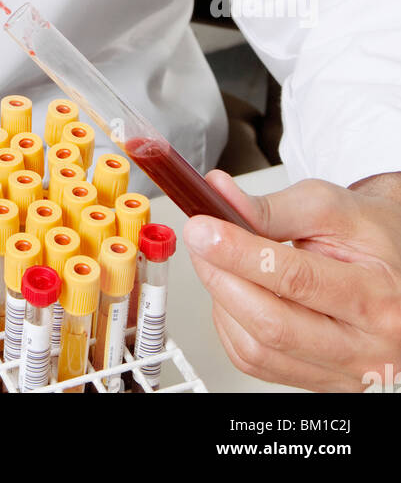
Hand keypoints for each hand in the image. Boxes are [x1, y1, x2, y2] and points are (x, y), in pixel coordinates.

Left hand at [182, 169, 400, 391]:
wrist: (394, 264)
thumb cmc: (370, 236)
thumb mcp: (329, 206)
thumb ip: (271, 207)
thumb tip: (219, 199)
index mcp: (378, 296)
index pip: (297, 280)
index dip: (239, 253)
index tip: (203, 229)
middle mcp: (367, 347)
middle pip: (273, 325)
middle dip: (222, 277)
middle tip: (201, 240)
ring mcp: (344, 372)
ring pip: (259, 351)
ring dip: (223, 303)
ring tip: (221, 264)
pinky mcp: (320, 382)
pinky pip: (258, 364)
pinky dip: (232, 327)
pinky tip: (235, 295)